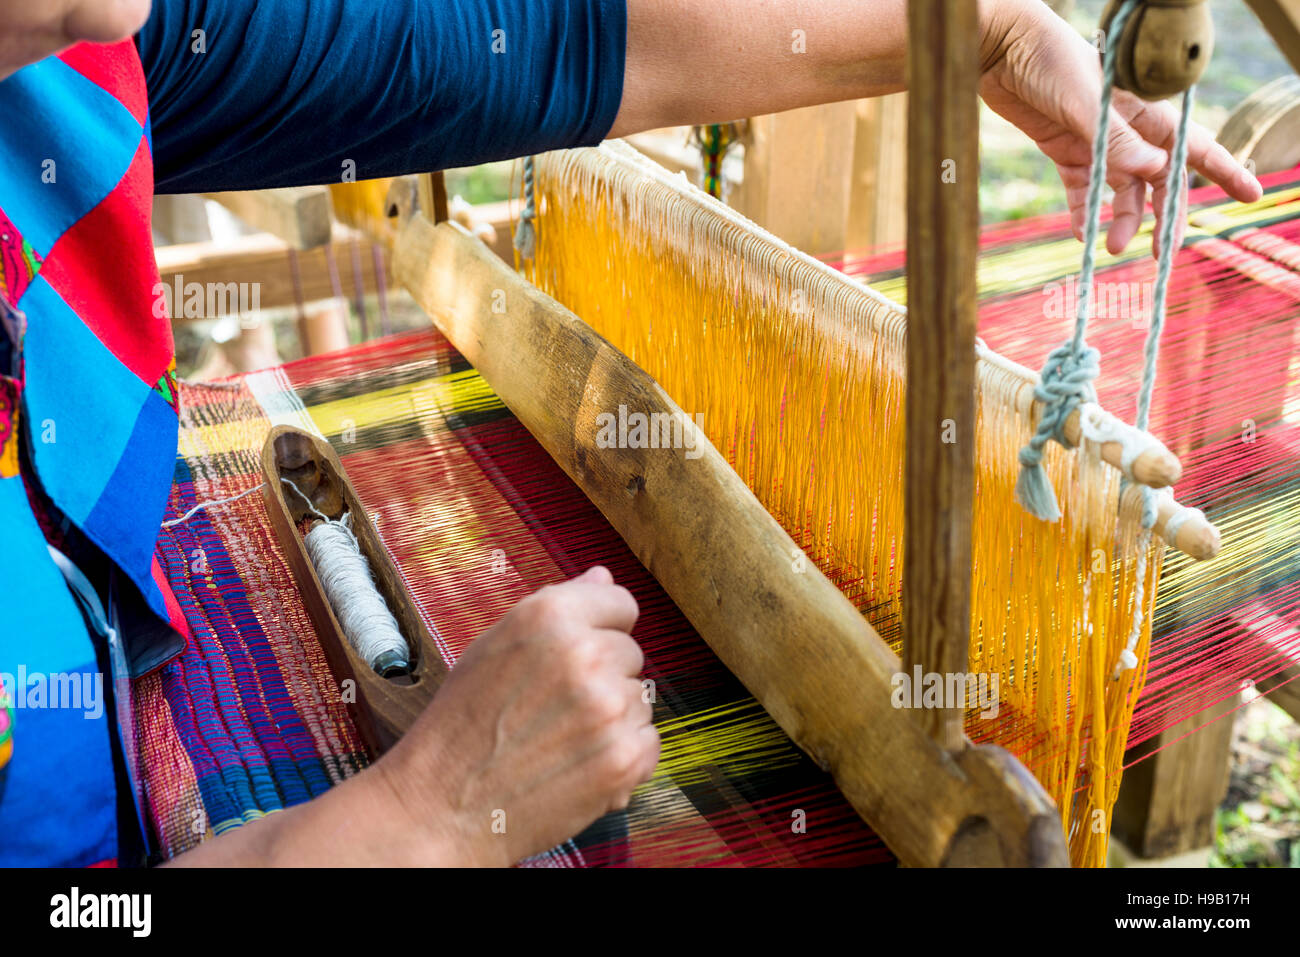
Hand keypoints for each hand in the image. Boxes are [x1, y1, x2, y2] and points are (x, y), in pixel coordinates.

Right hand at [374, 566, 657, 865]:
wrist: (442, 806)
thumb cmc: (462, 725)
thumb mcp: (496, 646)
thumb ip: (556, 607)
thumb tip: (603, 576)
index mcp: (551, 616)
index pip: (621, 603)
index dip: (600, 630)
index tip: (578, 656)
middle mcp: (585, 655)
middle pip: (631, 654)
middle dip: (603, 676)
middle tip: (554, 707)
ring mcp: (608, 708)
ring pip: (639, 700)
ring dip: (612, 718)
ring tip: (559, 739)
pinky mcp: (623, 758)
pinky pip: (648, 743)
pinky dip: (622, 757)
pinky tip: (577, 763)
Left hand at [978, 0, 1261, 257]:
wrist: (1001, 48)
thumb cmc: (1050, 60)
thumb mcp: (1085, 100)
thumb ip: (1116, 139)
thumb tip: (1155, 171)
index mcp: (1147, 109)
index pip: (1195, 144)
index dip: (1225, 171)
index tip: (1250, 195)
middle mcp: (1128, 128)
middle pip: (1159, 179)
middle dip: (1166, 216)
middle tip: (1165, 253)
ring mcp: (1097, 141)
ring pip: (1121, 190)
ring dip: (1121, 220)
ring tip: (1112, 248)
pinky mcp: (1066, 149)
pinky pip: (1082, 190)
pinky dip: (1083, 213)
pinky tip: (1082, 235)